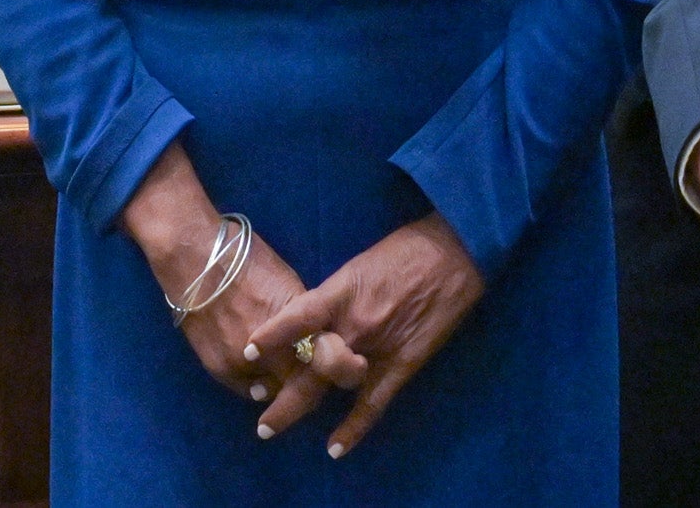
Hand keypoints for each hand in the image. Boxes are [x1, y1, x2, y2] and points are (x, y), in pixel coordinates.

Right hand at [118, 146, 308, 404]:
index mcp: (296, 323)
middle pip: (301, 381)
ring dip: (280, 383)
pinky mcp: (221, 370)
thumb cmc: (244, 257)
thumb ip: (302, 318)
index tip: (330, 362)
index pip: (324, 359)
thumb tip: (313, 338)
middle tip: (307, 373)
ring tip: (282, 372)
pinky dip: (257, 384)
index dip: (329, 363)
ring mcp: (246, 363)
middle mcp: (274, 349)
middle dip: (306, 378)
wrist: (193, 256)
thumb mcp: (287, 283)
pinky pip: (248, 390)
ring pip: (275, 390)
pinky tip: (261, 374)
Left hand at [238, 215, 484, 457]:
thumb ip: (332, 298)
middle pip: (307, 363)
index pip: (297, 317)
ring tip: (272, 426)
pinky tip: (335, 448)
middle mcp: (352, 322)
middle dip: (279, 392)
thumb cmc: (402, 251)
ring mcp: (376, 345)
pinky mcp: (403, 363)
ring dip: (299, 407)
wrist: (451, 254)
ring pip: (330, 384)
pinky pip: (373, 402)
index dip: (272, 336)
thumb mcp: (356, 266)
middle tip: (256, 414)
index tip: (247, 352)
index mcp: (339, 292)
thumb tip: (311, 322)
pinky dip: (354, 426)